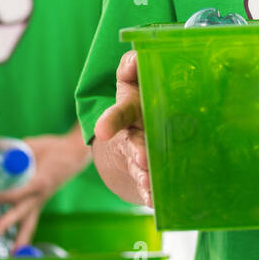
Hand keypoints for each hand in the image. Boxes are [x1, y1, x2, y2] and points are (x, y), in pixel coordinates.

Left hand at [0, 133, 91, 247]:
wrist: (74, 155)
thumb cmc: (55, 148)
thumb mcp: (35, 144)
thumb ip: (16, 148)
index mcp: (40, 180)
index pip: (17, 192)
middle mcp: (40, 194)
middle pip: (22, 212)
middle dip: (8, 222)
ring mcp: (41, 200)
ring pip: (30, 222)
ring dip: (20, 238)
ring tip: (12, 254)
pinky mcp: (40, 202)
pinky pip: (31, 220)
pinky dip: (24, 233)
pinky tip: (17, 246)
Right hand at [93, 49, 152, 206]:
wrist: (143, 130)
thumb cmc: (142, 99)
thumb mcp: (135, 79)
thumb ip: (133, 66)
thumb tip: (136, 57)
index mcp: (128, 112)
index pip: (118, 114)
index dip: (110, 122)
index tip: (102, 131)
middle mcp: (132, 137)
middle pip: (131, 146)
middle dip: (136, 152)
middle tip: (142, 158)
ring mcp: (141, 156)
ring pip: (141, 168)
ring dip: (145, 176)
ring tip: (151, 185)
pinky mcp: (152, 172)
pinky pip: (151, 184)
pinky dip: (152, 194)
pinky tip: (156, 201)